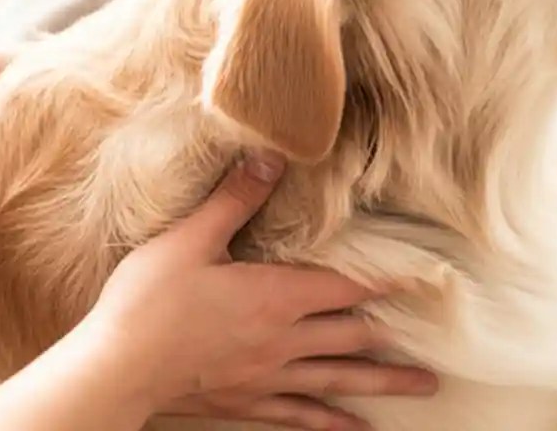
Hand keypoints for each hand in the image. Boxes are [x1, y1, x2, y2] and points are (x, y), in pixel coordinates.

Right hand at [81, 150, 437, 429]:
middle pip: (354, 339)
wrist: (116, 370)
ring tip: (421, 390)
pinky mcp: (246, 402)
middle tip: (440, 352)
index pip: (346, 285)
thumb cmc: (147, 301)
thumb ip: (236, 199)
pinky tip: (352, 429)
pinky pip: (300, 415)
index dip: (388, 280)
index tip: (427, 280)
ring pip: (338, 381)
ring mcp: (267, 376)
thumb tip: (274, 154)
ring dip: (382, 384)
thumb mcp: (190, 238)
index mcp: (276, 295)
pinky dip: (330, 422)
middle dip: (398, 341)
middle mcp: (283, 340)